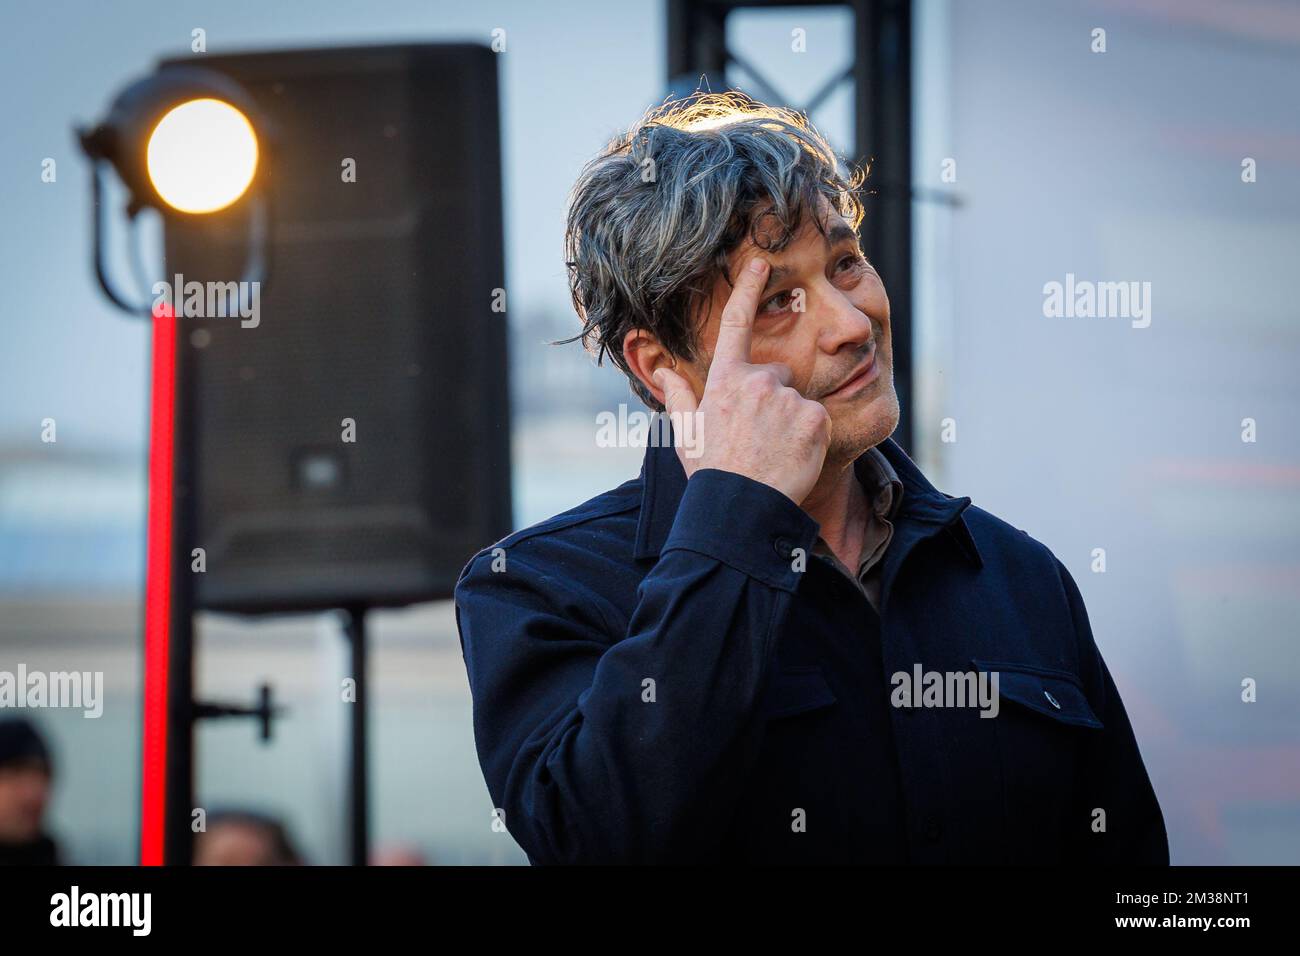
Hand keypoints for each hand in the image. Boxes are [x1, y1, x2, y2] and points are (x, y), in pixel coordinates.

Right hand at [654, 258, 831, 504]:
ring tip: (774, 454)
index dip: (746, 291)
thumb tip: (662, 370)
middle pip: (776, 377)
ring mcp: (787, 398)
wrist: (741, 508)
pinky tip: (792, 457)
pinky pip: (818, 419)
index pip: (735, 326)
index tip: (758, 264)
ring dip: (792, 422)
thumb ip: (679, 396)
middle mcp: (757, 382)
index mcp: (724, 382)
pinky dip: (810, 437)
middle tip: (760, 438)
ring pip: (798, 402)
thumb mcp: (686, 434)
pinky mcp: (814, 417)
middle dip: (773, 400)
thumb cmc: (712, 474)